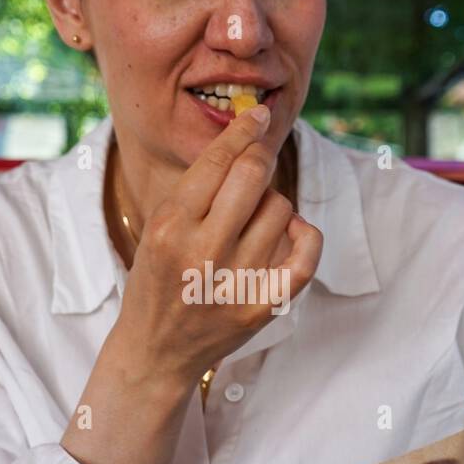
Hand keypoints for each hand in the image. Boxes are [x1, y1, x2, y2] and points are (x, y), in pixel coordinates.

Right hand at [117, 105, 322, 384]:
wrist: (156, 349)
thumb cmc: (158, 280)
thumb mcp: (160, 227)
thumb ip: (198, 189)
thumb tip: (245, 141)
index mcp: (170, 226)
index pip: (218, 161)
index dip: (244, 130)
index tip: (259, 114)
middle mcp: (203, 251)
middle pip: (253, 175)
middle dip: (261, 155)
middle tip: (259, 155)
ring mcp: (235, 282)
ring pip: (280, 208)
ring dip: (273, 203)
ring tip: (253, 219)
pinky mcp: (262, 307)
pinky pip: (306, 256)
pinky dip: (307, 234)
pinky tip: (294, 230)